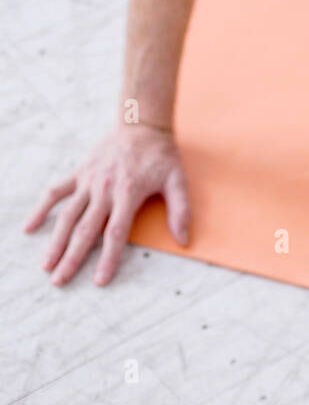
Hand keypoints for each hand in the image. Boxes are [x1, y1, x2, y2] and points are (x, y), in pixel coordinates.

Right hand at [23, 121, 190, 286]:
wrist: (141, 123)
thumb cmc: (161, 154)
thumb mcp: (177, 180)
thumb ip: (181, 210)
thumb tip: (184, 240)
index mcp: (129, 192)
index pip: (116, 232)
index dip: (108, 258)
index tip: (99, 280)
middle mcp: (105, 188)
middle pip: (86, 229)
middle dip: (72, 257)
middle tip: (60, 281)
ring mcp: (89, 181)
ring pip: (68, 215)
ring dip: (55, 241)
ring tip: (46, 265)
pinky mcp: (80, 173)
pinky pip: (56, 192)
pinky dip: (42, 208)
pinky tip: (30, 227)